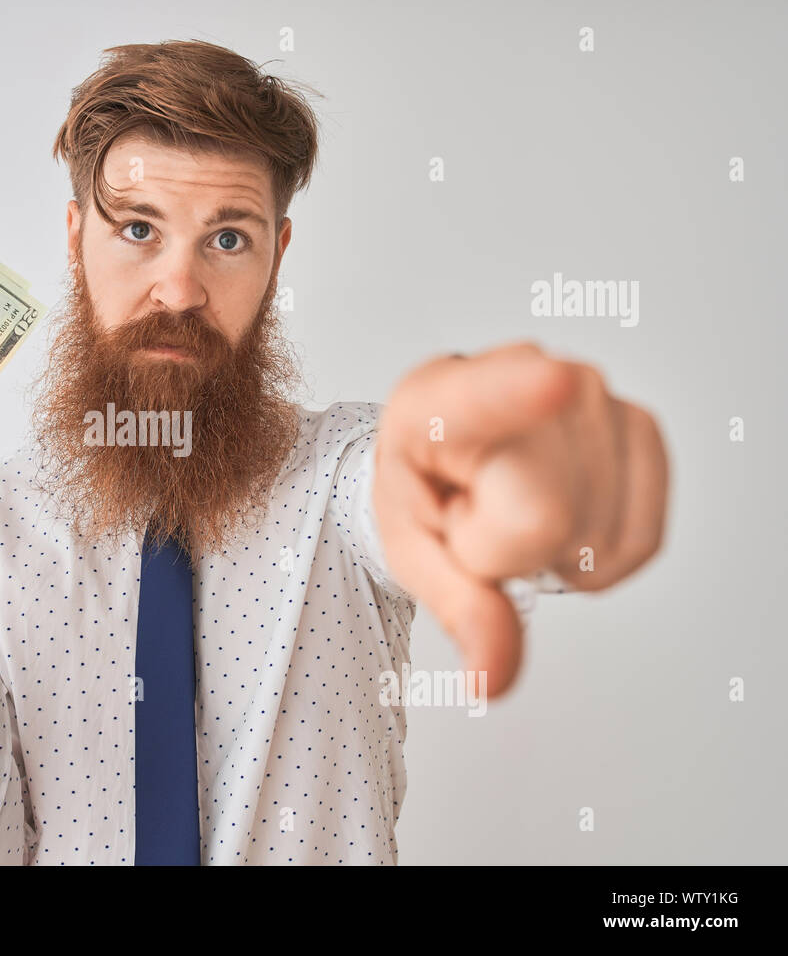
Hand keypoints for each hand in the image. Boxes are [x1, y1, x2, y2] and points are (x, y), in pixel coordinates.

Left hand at [373, 341, 668, 696]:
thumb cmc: (426, 484)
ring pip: (598, 538)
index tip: (554, 382)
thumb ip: (456, 607)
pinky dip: (601, 557)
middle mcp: (526, 374)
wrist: (451, 448)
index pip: (489, 398)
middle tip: (478, 516)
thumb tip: (493, 679)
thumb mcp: (412, 549)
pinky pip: (639, 541)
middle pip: (547, 520)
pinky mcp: (641, 425)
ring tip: (516, 508)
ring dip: (556, 551)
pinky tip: (561, 521)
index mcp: (440, 401)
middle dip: (510, 550)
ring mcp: (593, 396)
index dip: (523, 393)